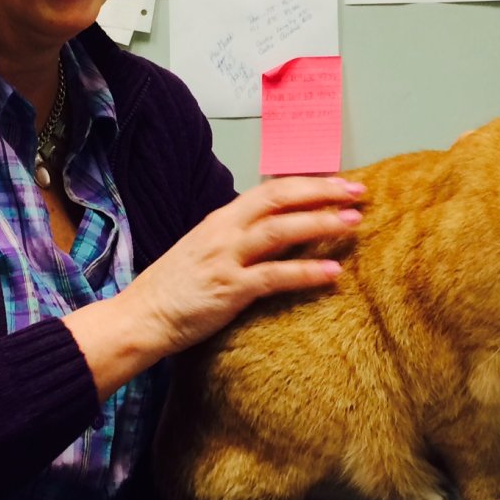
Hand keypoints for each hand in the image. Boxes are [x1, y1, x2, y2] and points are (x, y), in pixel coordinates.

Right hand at [65, 176, 363, 396]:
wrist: (140, 317)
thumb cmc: (175, 288)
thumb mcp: (206, 250)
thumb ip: (239, 238)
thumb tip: (277, 229)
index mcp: (221, 219)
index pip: (271, 190)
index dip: (308, 183)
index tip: (340, 183)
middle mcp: (224, 231)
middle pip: (280, 199)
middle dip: (323, 192)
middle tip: (359, 192)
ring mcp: (226, 258)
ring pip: (281, 230)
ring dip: (321, 223)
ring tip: (354, 223)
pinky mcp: (229, 290)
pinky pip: (275, 276)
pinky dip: (306, 272)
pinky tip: (333, 273)